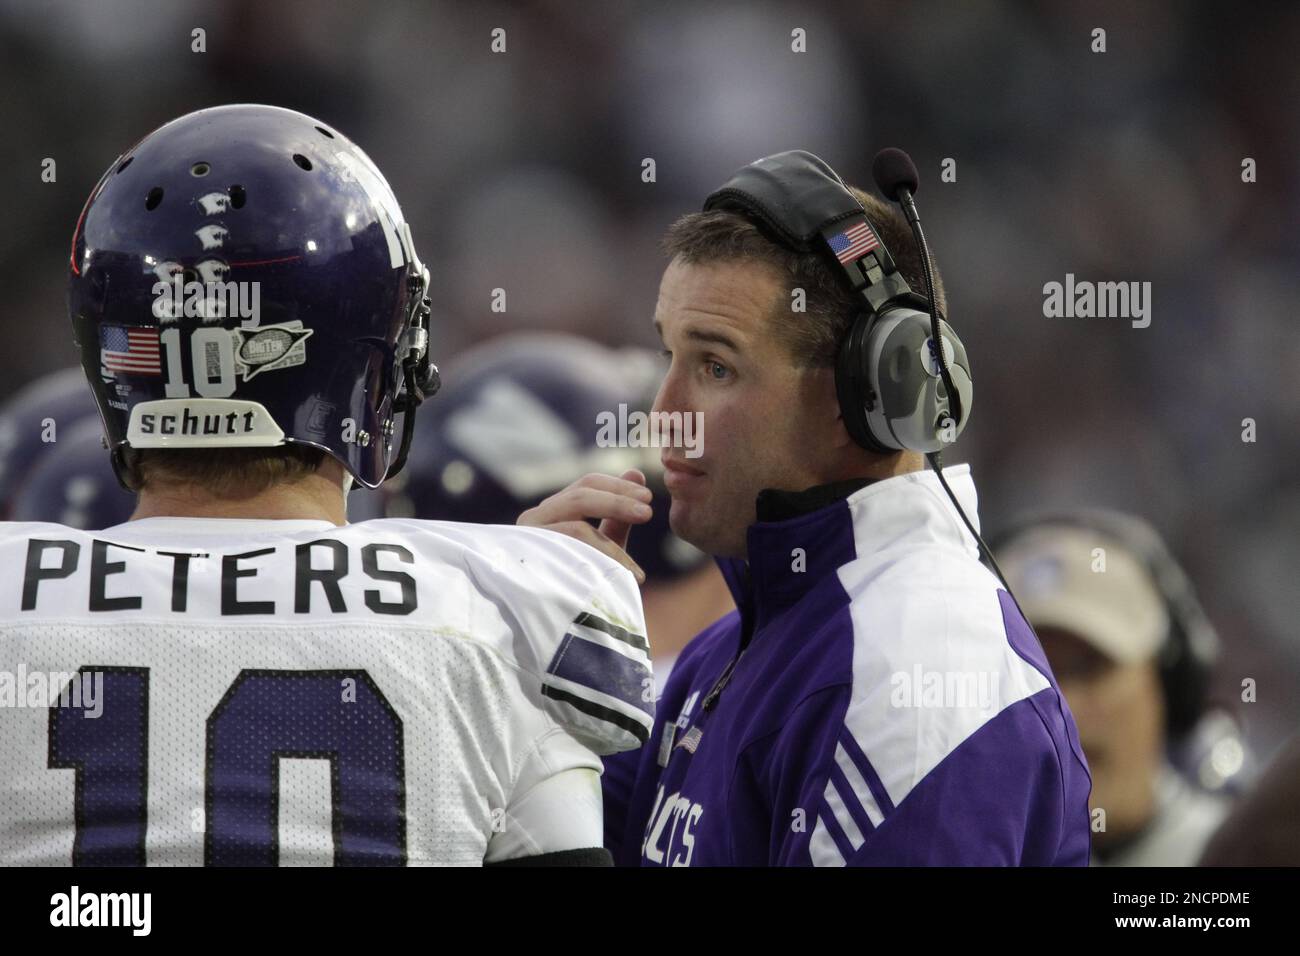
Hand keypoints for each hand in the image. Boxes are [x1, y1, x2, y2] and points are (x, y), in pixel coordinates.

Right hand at [518, 469, 653, 584]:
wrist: (558, 639)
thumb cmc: (579, 590)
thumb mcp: (603, 548)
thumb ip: (617, 514)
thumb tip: (637, 472)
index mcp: (550, 514)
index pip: (585, 486)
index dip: (619, 487)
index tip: (648, 498)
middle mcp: (533, 521)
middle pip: (581, 493)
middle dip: (620, 498)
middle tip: (650, 510)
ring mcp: (528, 537)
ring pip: (577, 514)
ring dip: (617, 514)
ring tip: (646, 525)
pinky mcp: (530, 556)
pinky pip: (574, 542)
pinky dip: (608, 554)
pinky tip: (632, 574)